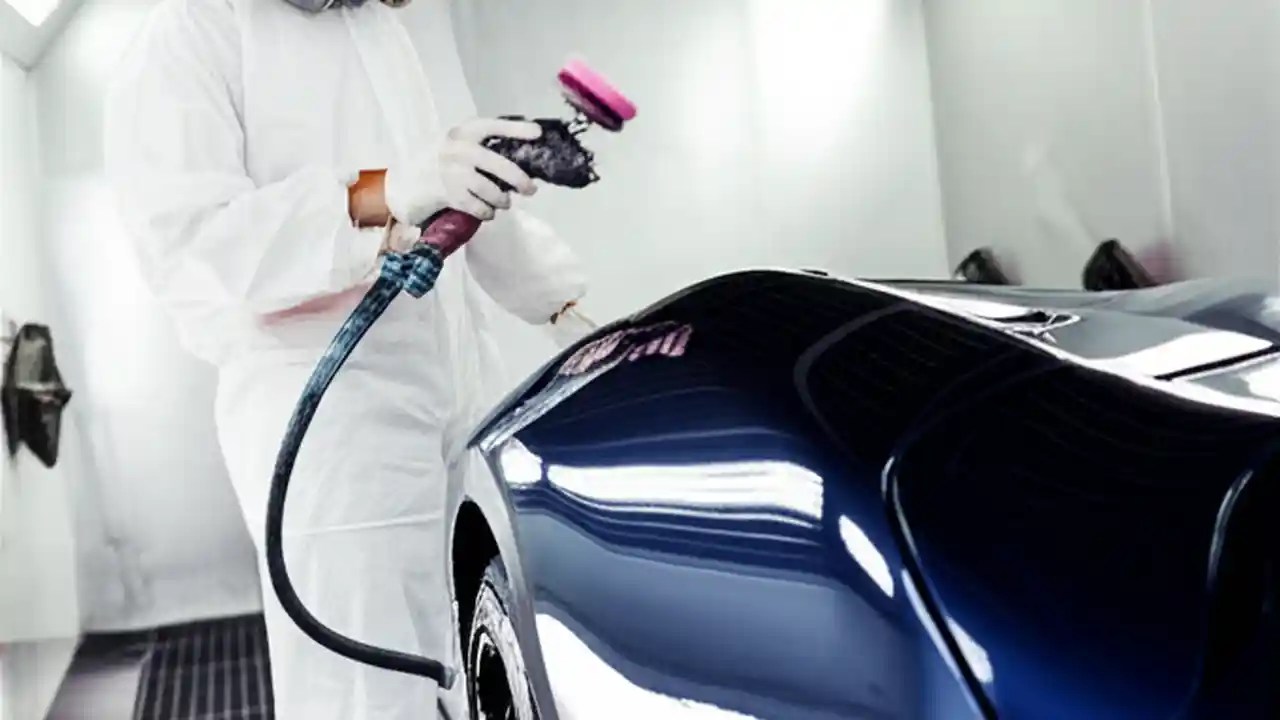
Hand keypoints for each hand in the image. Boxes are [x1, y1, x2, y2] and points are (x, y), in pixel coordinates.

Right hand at [383, 118, 541, 225]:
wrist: (403, 185)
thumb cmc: (434, 163)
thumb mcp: (454, 146)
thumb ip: (478, 147)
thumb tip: (517, 160)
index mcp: (461, 132)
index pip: (493, 126)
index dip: (516, 129)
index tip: (537, 133)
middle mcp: (458, 149)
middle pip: (500, 165)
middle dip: (520, 180)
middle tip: (531, 189)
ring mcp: (453, 173)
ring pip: (492, 191)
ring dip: (502, 200)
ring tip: (503, 202)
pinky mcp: (448, 195)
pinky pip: (479, 207)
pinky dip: (487, 212)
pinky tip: (488, 212)